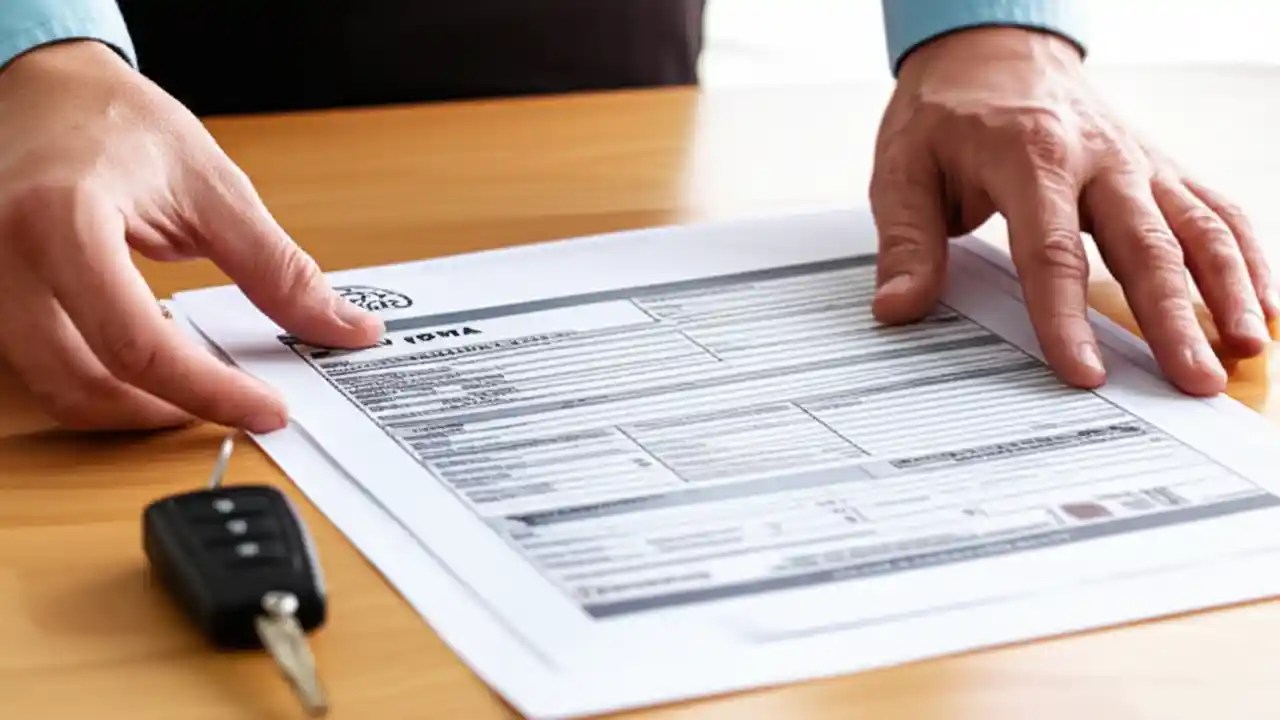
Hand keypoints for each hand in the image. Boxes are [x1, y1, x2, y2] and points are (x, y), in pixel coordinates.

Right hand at [0, 41, 382, 430]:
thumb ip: (278, 269)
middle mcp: (0, 259)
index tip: (268, 410)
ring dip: (134, 404)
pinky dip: (102, 379)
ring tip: (201, 381)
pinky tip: (151, 359)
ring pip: (56, 390)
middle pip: (85, 385)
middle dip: (169, 412)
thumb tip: (342, 328)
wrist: (40, 85)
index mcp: (60, 221)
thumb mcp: (212, 187)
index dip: (210, 391)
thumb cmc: (114, 120)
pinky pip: (41, 368)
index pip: (138, 345)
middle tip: (240, 405)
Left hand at [868, 27, 1275, 395]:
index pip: (1051, 251)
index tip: (1084, 373)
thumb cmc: (949, 113)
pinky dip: (1246, 258)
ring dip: (1226, 290)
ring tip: (1244, 348)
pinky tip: (1263, 308)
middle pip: (1145, 244)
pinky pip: (1216, 210)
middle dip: (1173, 318)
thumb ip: (906, 241)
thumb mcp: (903, 168)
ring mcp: (1138, 161)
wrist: (993, 49)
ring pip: (1198, 227)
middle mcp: (1098, 157)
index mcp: (1030, 155)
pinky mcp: (1161, 168)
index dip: (1067, 318)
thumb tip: (898, 308)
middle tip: (1193, 380)